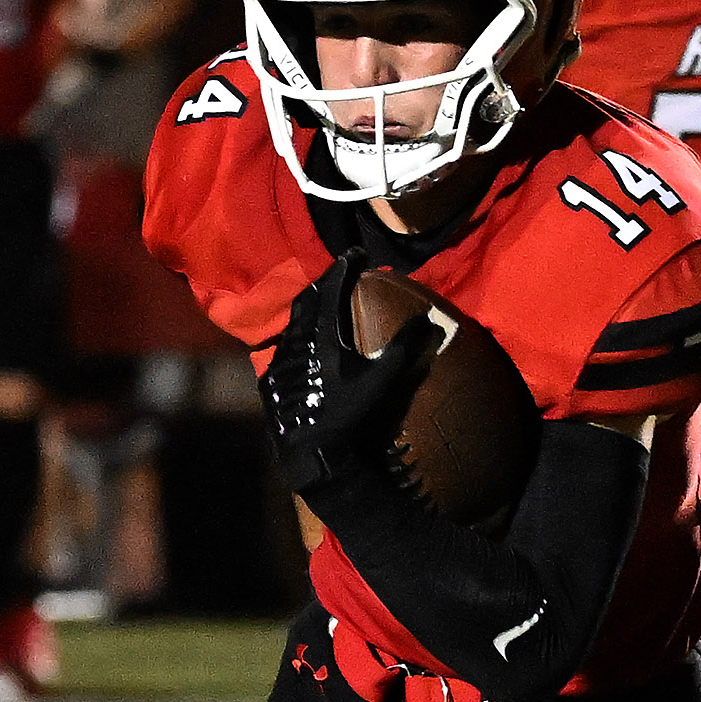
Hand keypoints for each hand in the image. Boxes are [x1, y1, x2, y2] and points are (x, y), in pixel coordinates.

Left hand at [259, 248, 439, 494]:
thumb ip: (402, 348)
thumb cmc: (346, 412)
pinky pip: (285, 346)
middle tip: (342, 275)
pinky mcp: (272, 378)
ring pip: (294, 322)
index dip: (345, 267)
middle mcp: (296, 338)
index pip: (332, 288)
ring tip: (327, 308)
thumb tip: (428, 319)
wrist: (309, 449)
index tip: (358, 252)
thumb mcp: (380, 380)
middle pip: (308, 299)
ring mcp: (280, 358)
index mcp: (320, 333)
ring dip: (312, 310)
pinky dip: (300, 336)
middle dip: (326, 283)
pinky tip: (308, 346)